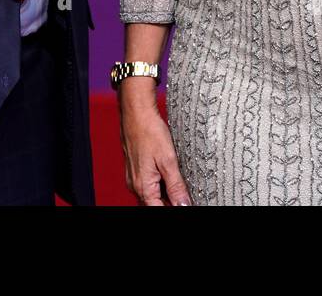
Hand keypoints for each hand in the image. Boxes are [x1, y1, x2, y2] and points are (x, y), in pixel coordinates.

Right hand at [118, 84, 192, 205]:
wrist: (136, 112)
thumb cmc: (149, 131)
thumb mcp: (168, 161)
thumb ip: (176, 186)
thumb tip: (184, 205)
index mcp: (143, 187)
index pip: (160, 210)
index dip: (175, 207)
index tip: (187, 202)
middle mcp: (135, 185)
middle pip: (156, 203)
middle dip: (171, 201)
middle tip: (187, 192)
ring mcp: (134, 176)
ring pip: (153, 194)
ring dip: (167, 192)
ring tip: (181, 182)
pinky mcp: (136, 168)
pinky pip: (149, 183)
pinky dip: (161, 182)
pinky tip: (171, 173)